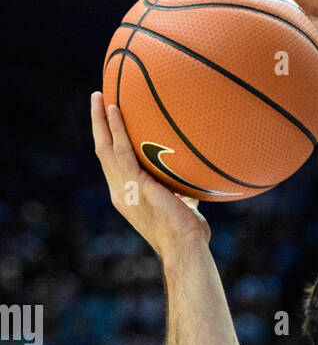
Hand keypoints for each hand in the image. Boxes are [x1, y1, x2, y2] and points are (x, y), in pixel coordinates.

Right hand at [91, 93, 209, 260]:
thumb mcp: (183, 211)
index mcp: (127, 198)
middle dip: (98, 126)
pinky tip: (114, 108)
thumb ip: (181, 197)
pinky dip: (117, 128)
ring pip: (105, 147)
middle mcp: (120, 192)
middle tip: (97, 101)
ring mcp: (124, 188)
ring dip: (100, 120)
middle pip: (103, 152)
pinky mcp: (134, 184)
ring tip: (99, 96)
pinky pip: (122, 149)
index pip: (113, 167)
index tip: (108, 126)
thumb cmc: (188, 237)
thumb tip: (192, 190)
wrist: (185, 249)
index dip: (109, 144)